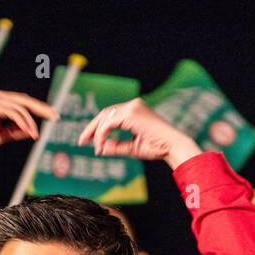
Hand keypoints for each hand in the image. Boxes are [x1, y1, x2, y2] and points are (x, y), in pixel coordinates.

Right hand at [0, 89, 55, 159]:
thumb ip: (13, 132)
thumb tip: (31, 131)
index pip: (22, 103)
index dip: (37, 109)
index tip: (51, 117)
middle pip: (24, 100)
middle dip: (41, 108)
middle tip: (56, 116)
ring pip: (20, 107)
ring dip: (30, 122)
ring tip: (36, 136)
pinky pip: (12, 112)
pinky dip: (23, 122)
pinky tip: (29, 132)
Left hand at [78, 98, 200, 168]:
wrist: (173, 147)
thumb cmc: (157, 148)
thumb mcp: (132, 147)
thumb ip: (116, 146)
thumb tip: (100, 148)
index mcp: (135, 110)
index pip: (110, 115)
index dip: (96, 127)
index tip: (87, 141)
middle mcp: (133, 105)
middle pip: (104, 114)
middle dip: (91, 128)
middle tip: (81, 142)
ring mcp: (132, 107)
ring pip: (105, 117)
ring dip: (95, 133)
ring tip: (91, 146)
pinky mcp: (131, 114)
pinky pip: (108, 124)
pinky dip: (101, 134)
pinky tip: (99, 145)